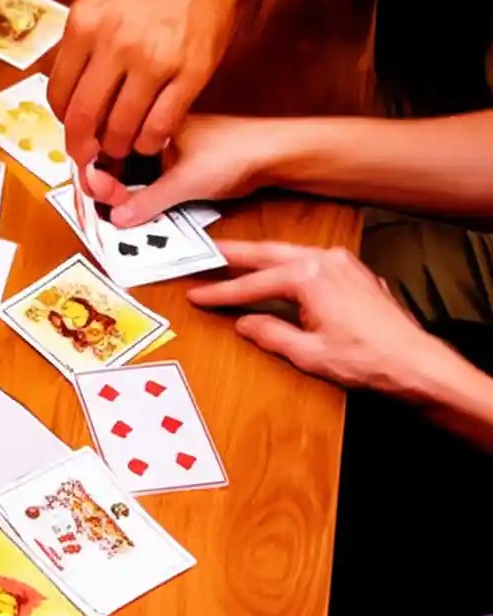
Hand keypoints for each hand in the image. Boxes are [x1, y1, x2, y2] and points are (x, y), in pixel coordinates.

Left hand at [47, 0, 241, 163]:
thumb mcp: (98, 0)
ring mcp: (154, 61)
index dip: (62, 121)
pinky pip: (161, 125)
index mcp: (85, 25)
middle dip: (82, 146)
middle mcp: (115, 44)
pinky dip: (150, 141)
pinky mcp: (190, 73)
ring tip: (120, 145)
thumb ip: (79, 42)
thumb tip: (65, 86)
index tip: (70, 128)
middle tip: (87, 154)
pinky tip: (149, 139)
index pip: (58, 93)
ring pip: (121, 128)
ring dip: (117, 147)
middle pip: (84, 117)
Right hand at [80, 115, 287, 226]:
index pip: (107, 143)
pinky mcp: (181, 167)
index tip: (97, 194)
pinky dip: (142, 197)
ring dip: (124, 194)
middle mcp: (155, 134)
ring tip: (120, 213)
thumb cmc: (237, 152)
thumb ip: (148, 201)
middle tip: (106, 208)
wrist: (279, 155)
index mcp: (151, 123)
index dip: (96, 170)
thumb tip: (117, 218)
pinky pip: (150, 182)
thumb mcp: (186, 181)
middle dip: (106, 185)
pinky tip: (139, 210)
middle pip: (115, 160)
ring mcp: (168, 151)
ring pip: (132, 172)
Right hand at [187, 240, 452, 397]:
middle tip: (206, 252)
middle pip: (267, 254)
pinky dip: (287, 262)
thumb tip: (246, 323)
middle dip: (234, 254)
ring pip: (290, 252)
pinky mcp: (354, 272)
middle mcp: (326, 262)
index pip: (252, 285)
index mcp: (309, 278)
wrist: (416, 363)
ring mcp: (343, 264)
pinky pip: (310, 259)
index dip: (221, 292)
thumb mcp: (308, 353)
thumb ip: (271, 333)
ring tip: (235, 257)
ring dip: (261, 256)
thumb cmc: (369, 359)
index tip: (198, 293)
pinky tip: (278, 269)